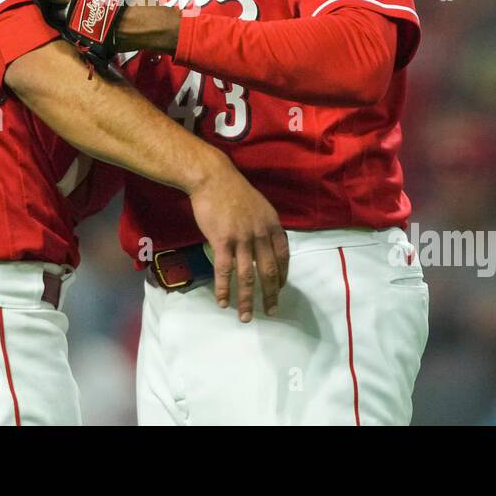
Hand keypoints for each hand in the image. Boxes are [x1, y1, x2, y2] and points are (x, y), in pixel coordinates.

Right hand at [188, 156, 289, 321]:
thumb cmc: (232, 190)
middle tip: (270, 312)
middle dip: (270, 295)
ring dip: (247, 299)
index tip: (279, 289)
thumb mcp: (258, 205)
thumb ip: (262, 226)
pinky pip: (225, 270)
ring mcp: (242, 238)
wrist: (212, 178)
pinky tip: (224, 302)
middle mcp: (260, 234)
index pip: (283, 256)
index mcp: (272, 225)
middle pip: (269, 271)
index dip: (282, 275)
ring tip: (245, 317)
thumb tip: (261, 246)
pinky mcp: (222, 241)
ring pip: (247, 276)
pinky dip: (224, 288)